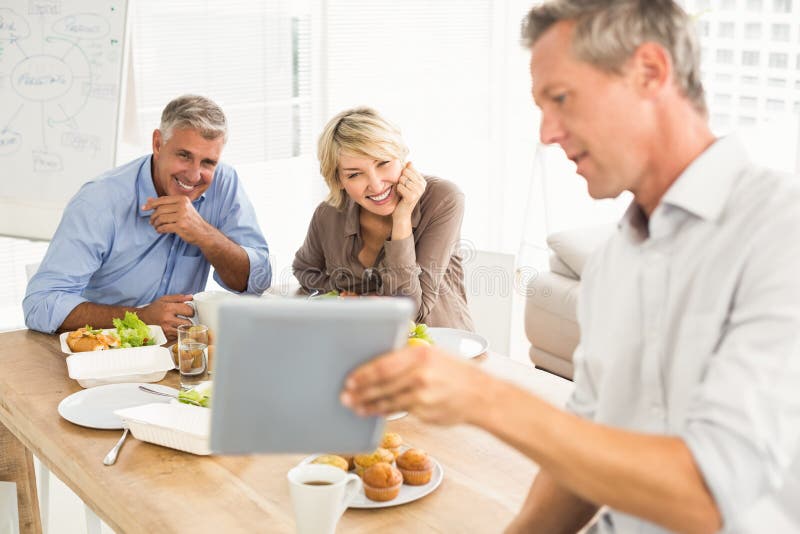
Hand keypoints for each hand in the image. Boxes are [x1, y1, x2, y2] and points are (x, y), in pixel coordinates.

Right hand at [137, 294, 194, 340]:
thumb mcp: (164, 299)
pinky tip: (175, 330)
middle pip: (188, 323)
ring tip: (180, 325)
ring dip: (185, 329)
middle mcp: (167, 320)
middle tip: (185, 319)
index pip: (188, 311)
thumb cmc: (153, 309)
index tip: (189, 312)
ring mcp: (166, 331)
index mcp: (168, 309)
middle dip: (189, 321)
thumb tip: (190, 297)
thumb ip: (178, 298)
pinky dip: (179, 334)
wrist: (141, 320)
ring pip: (184, 332)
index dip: (191, 311)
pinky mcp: (165, 338)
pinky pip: (178, 338)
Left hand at [143, 196, 212, 244]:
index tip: (144, 208)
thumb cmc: (191, 221)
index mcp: (183, 199)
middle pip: (160, 209)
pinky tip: (160, 231)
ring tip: (156, 227)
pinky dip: (160, 230)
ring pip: (161, 218)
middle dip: (153, 216)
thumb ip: (166, 204)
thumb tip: (149, 199)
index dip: (151, 204)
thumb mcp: (181, 209)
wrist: (204, 233)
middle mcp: (183, 206)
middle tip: (151, 222)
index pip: (162, 200)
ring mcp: (182, 216)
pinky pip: (164, 227)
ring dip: (156, 224)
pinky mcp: (181, 226)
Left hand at [340, 345, 490, 424]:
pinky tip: (374, 412)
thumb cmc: (457, 373)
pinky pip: (399, 411)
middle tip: (346, 395)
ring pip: (387, 401)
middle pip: (382, 384)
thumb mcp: (435, 355)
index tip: (351, 379)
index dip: (364, 373)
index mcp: (421, 354)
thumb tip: (380, 360)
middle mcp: (420, 374)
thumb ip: (409, 356)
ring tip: (355, 406)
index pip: (384, 364)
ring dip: (368, 405)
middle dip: (361, 391)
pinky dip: (384, 412)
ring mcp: (423, 395)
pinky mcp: (425, 412)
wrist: (481, 396)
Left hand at [393, 162, 425, 219]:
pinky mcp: (412, 197)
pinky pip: (400, 186)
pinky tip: (401, 196)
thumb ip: (409, 172)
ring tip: (402, 192)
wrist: (402, 213)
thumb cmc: (403, 197)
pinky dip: (397, 190)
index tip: (405, 184)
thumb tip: (410, 162)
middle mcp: (422, 186)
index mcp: (422, 181)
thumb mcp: (407, 183)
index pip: (410, 168)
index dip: (403, 174)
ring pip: (402, 179)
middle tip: (403, 188)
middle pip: (406, 172)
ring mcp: (418, 191)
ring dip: (399, 185)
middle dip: (401, 179)